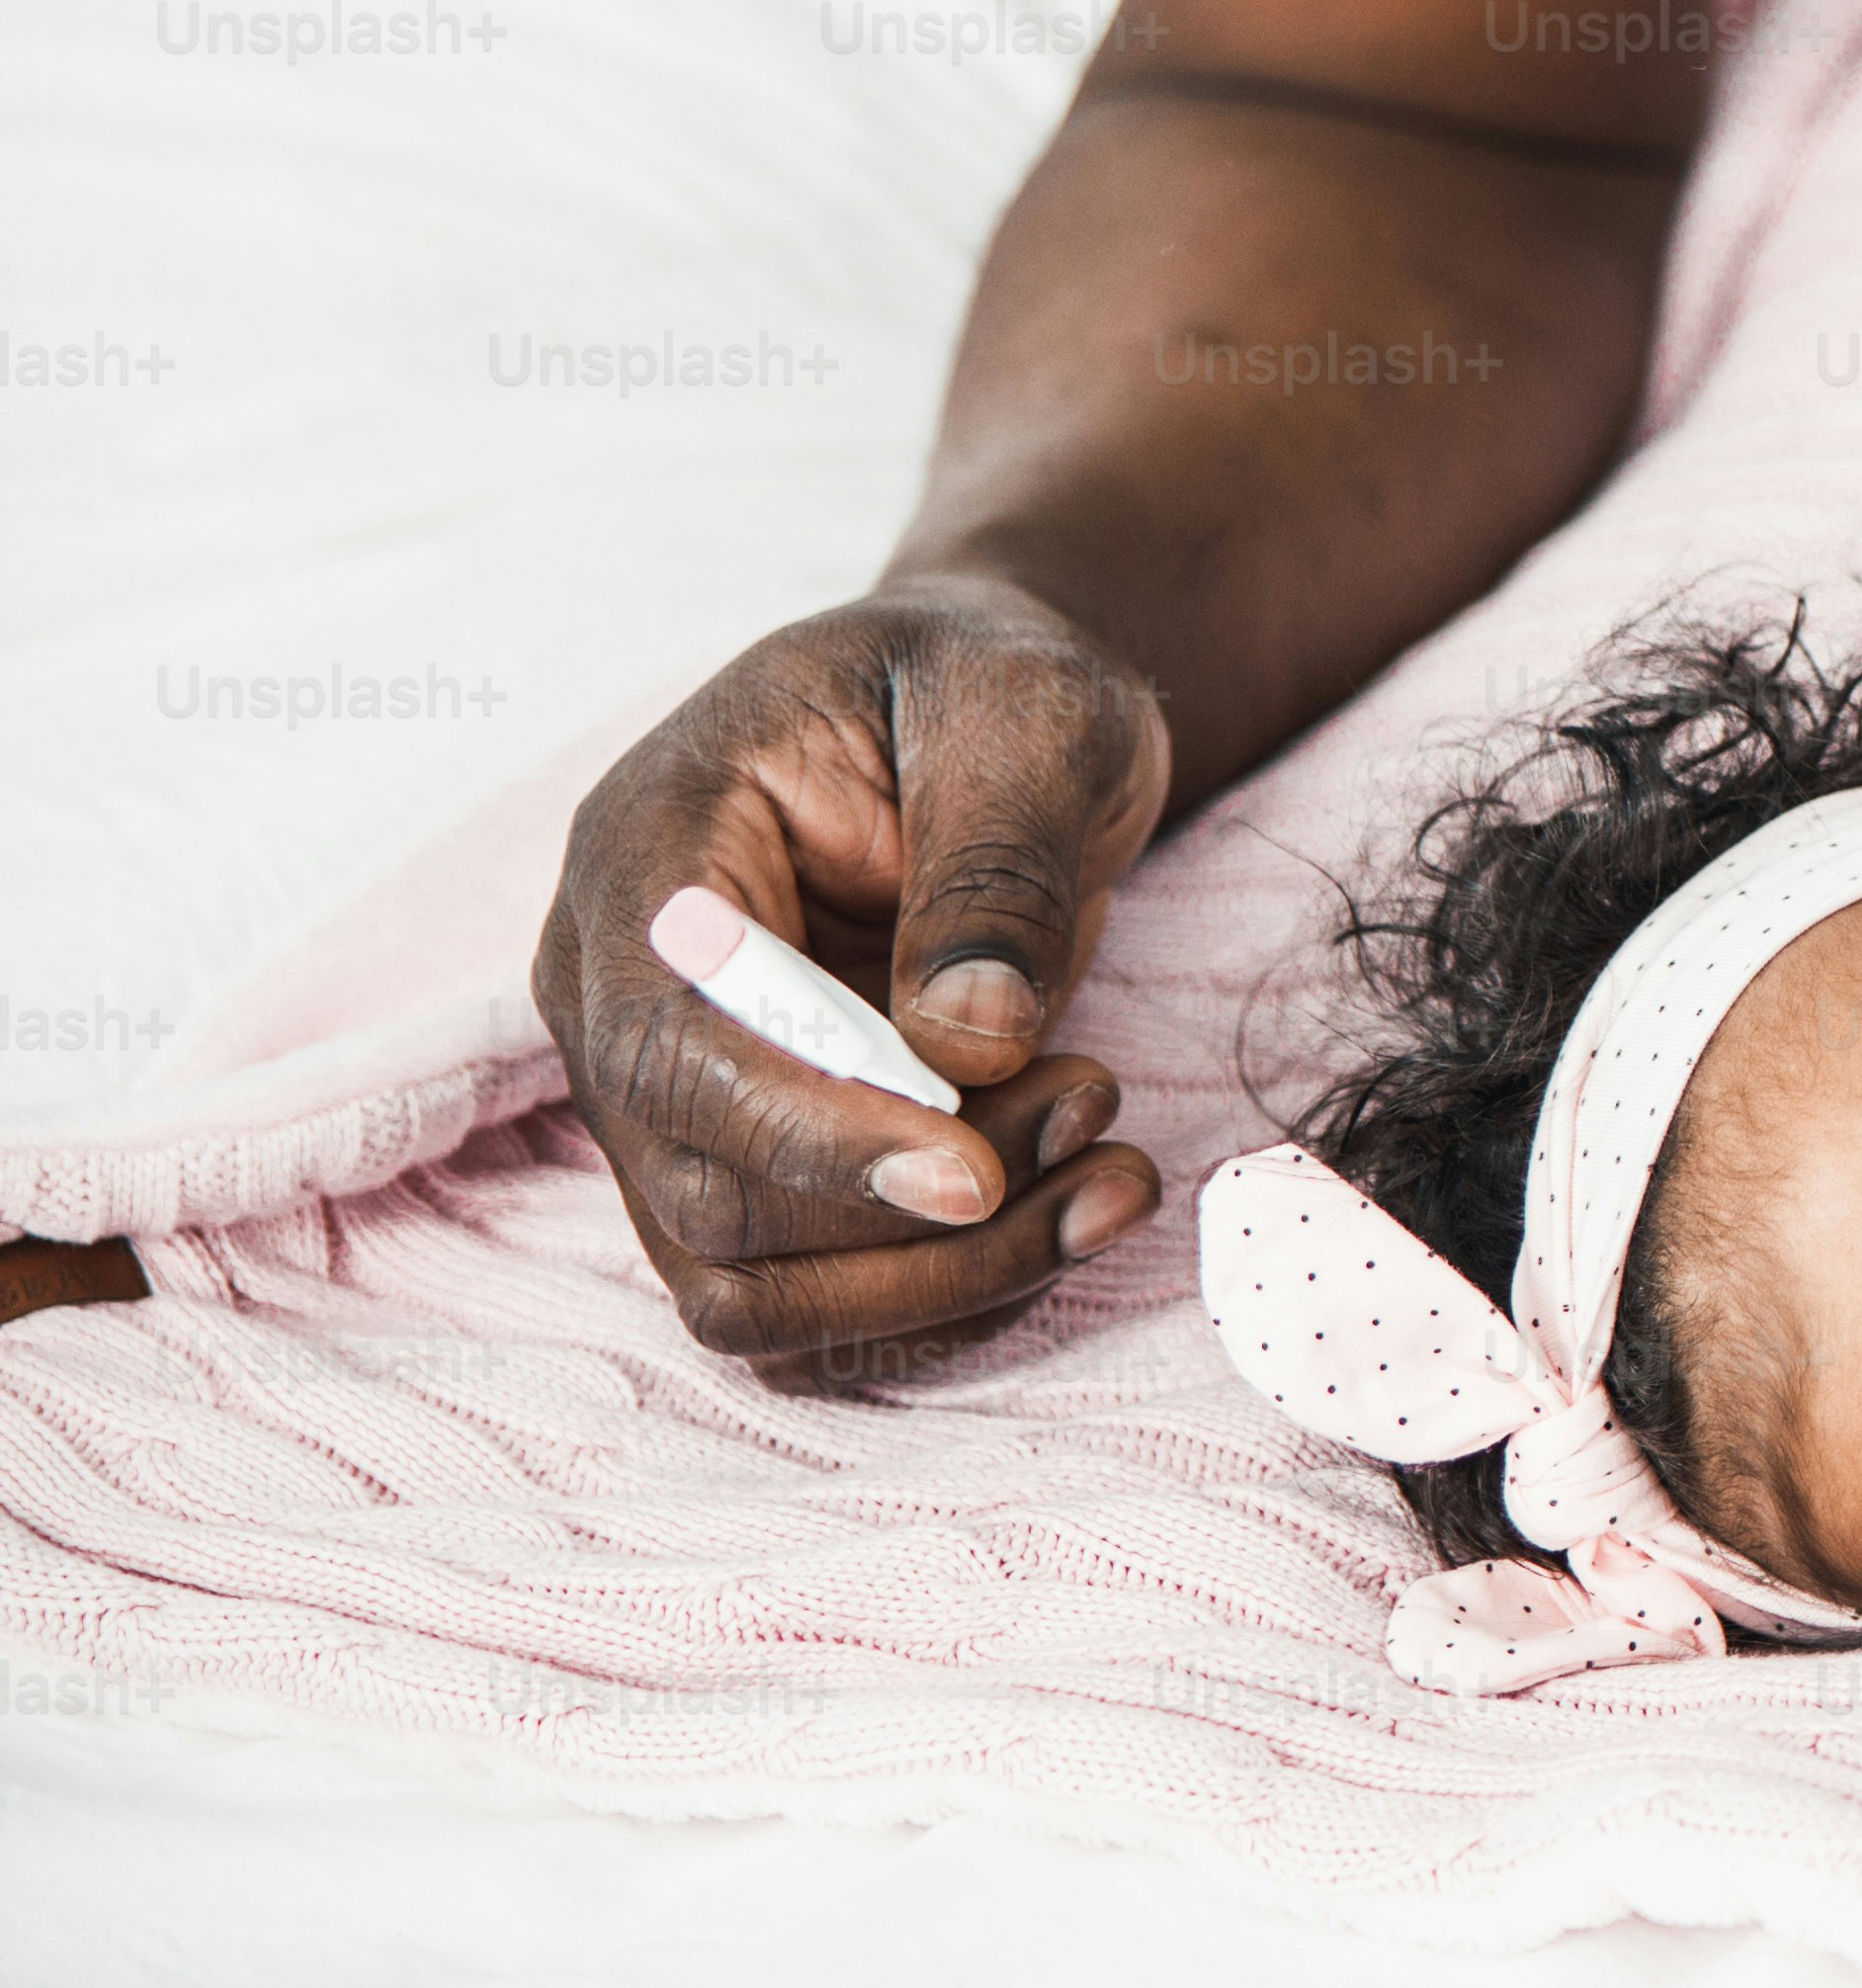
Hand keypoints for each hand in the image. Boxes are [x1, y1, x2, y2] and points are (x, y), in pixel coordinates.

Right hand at [531, 573, 1168, 1368]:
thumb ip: (994, 869)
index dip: (814, 1140)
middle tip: (1097, 1113)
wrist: (994, 711)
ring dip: (945, 1275)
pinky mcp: (756, 1161)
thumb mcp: (1023, 718)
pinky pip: (816, 1301)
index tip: (976, 1175)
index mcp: (650, 858)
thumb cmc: (991, 686)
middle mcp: (625, 996)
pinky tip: (1082, 1207)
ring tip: (1110, 1166)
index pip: (672, 1057)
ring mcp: (675, 1095)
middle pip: (709, 1204)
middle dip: (917, 1213)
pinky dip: (950, 1295)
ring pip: (755, 1288)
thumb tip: (971, 1047)